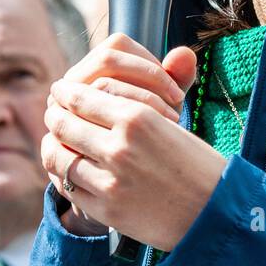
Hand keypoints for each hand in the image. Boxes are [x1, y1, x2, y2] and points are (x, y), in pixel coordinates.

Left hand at [42, 34, 224, 249]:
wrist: (212, 214)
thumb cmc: (197, 163)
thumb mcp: (180, 121)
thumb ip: (172, 82)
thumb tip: (181, 51)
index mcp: (138, 118)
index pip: (83, 95)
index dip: (67, 92)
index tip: (63, 90)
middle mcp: (120, 147)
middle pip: (64, 120)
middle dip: (55, 114)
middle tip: (54, 112)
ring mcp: (109, 179)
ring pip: (60, 153)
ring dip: (54, 143)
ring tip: (56, 138)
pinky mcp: (105, 208)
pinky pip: (68, 185)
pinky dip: (63, 174)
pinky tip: (68, 168)